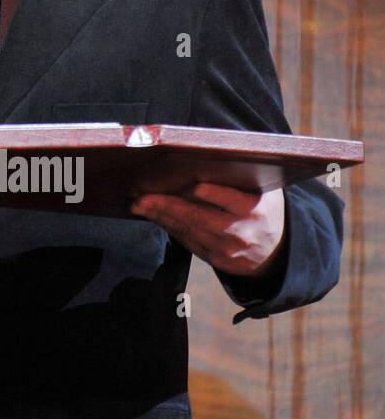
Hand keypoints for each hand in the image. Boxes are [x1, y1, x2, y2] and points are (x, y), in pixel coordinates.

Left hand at [131, 183, 285, 277]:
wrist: (277, 252)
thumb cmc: (262, 209)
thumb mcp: (262, 191)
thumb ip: (238, 178)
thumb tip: (201, 158)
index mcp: (254, 209)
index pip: (231, 199)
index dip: (212, 193)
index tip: (193, 186)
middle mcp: (241, 231)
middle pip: (199, 217)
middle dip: (168, 206)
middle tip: (142, 196)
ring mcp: (227, 248)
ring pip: (189, 230)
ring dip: (161, 217)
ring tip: (140, 204)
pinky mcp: (216, 260)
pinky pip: (188, 242)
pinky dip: (169, 228)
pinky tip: (155, 217)